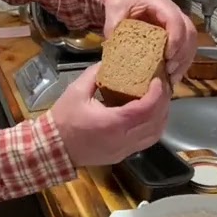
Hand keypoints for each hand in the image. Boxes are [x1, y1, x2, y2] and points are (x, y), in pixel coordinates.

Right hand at [50, 63, 170, 166]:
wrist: (53, 149)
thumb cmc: (63, 119)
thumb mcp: (76, 91)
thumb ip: (95, 73)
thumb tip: (110, 61)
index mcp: (112, 123)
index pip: (145, 109)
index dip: (157, 94)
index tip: (158, 80)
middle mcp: (122, 140)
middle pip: (155, 122)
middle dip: (163, 103)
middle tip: (163, 86)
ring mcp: (124, 150)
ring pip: (154, 135)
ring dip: (161, 117)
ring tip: (160, 99)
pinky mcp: (122, 156)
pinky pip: (146, 142)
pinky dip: (153, 128)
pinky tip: (150, 115)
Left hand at [103, 0, 197, 84]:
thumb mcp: (115, 8)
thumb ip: (113, 25)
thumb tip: (114, 47)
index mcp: (160, 4)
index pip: (175, 20)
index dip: (175, 38)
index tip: (167, 55)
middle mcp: (174, 12)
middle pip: (189, 32)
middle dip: (182, 54)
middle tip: (169, 70)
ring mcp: (177, 23)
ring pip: (191, 42)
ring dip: (184, 61)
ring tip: (171, 77)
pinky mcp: (177, 34)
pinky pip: (186, 48)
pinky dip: (182, 63)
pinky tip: (172, 77)